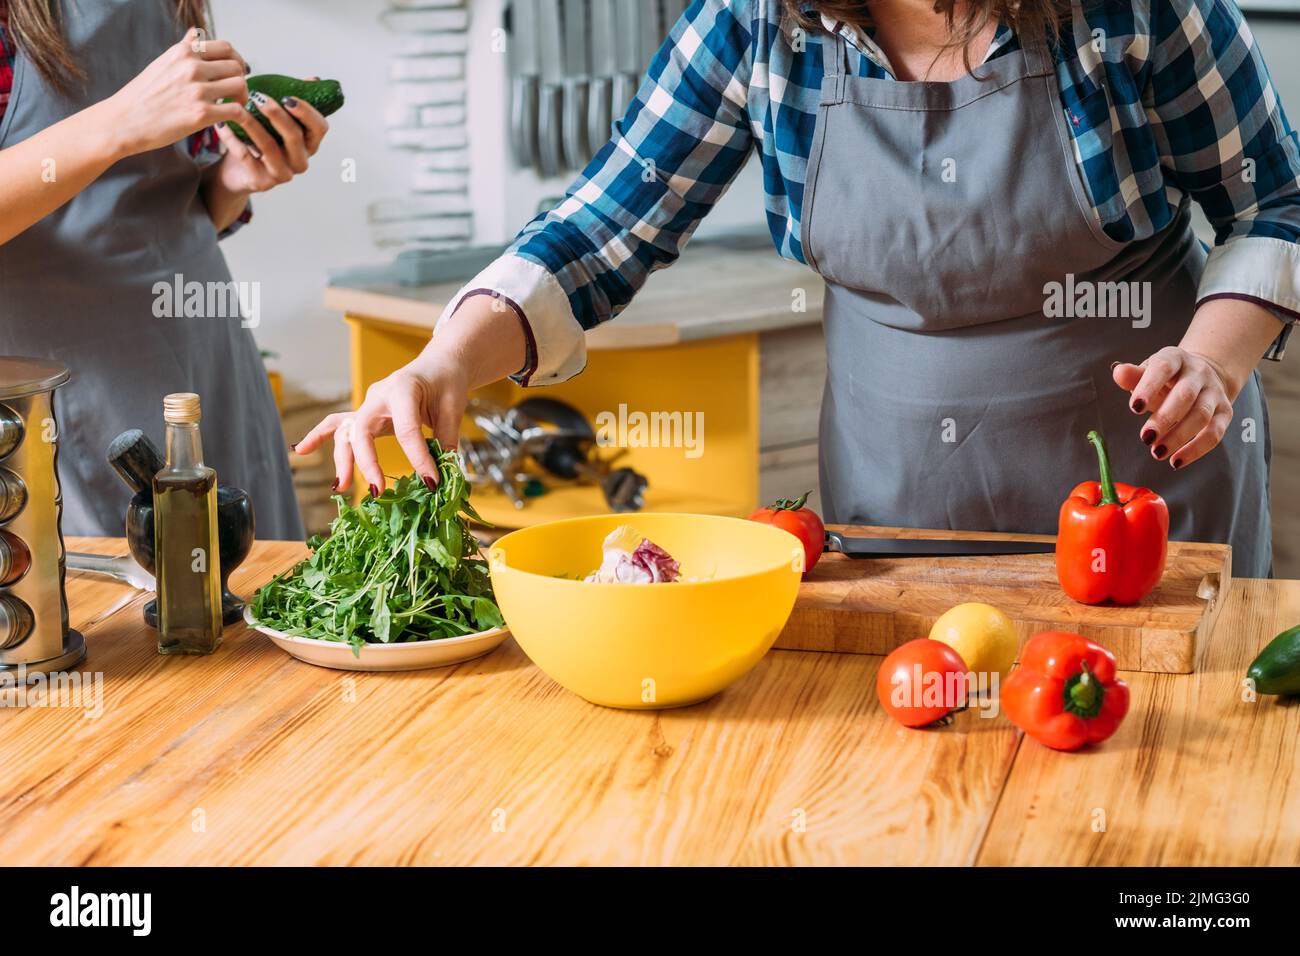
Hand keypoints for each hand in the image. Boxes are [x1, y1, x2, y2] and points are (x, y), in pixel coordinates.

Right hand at [102, 28, 248, 157]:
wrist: (124, 120)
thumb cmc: (142, 94)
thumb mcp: (162, 62)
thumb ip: (183, 49)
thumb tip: (195, 33)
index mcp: (183, 53)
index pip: (226, 48)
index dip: (236, 61)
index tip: (234, 73)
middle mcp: (192, 68)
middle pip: (237, 66)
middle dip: (241, 79)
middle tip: (236, 92)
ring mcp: (197, 91)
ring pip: (240, 85)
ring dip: (242, 97)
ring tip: (233, 105)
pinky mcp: (201, 114)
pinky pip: (236, 111)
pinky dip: (240, 115)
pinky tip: (232, 119)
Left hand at [211, 79, 329, 193]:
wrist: (237, 173)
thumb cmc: (259, 142)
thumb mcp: (276, 122)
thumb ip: (292, 103)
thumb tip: (313, 79)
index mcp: (309, 145)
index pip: (320, 128)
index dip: (307, 112)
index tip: (288, 97)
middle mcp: (300, 161)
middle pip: (294, 137)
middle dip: (276, 114)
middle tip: (257, 96)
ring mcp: (282, 174)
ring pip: (269, 146)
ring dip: (252, 124)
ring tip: (236, 108)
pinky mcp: (262, 182)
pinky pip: (246, 157)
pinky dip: (232, 139)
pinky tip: (222, 125)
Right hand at [295, 355, 469, 494]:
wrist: (438, 363)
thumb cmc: (446, 382)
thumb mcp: (453, 407)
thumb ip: (446, 440)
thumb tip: (443, 476)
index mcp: (403, 389)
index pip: (407, 429)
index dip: (419, 458)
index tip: (431, 482)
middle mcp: (379, 395)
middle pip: (363, 430)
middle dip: (367, 463)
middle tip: (378, 491)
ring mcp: (368, 404)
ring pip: (347, 431)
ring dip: (343, 460)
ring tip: (341, 487)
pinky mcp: (365, 413)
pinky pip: (337, 424)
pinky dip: (318, 436)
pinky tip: (299, 451)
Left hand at [1112, 346, 1237, 469]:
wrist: (1201, 377)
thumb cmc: (1165, 379)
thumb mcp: (1148, 373)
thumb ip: (1134, 376)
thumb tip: (1118, 372)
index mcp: (1176, 358)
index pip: (1163, 368)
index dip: (1149, 387)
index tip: (1134, 408)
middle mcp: (1199, 373)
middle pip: (1185, 395)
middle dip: (1165, 418)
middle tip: (1146, 437)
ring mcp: (1214, 392)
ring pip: (1201, 415)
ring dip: (1179, 436)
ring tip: (1157, 452)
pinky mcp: (1224, 412)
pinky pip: (1215, 432)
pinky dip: (1196, 449)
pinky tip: (1176, 461)